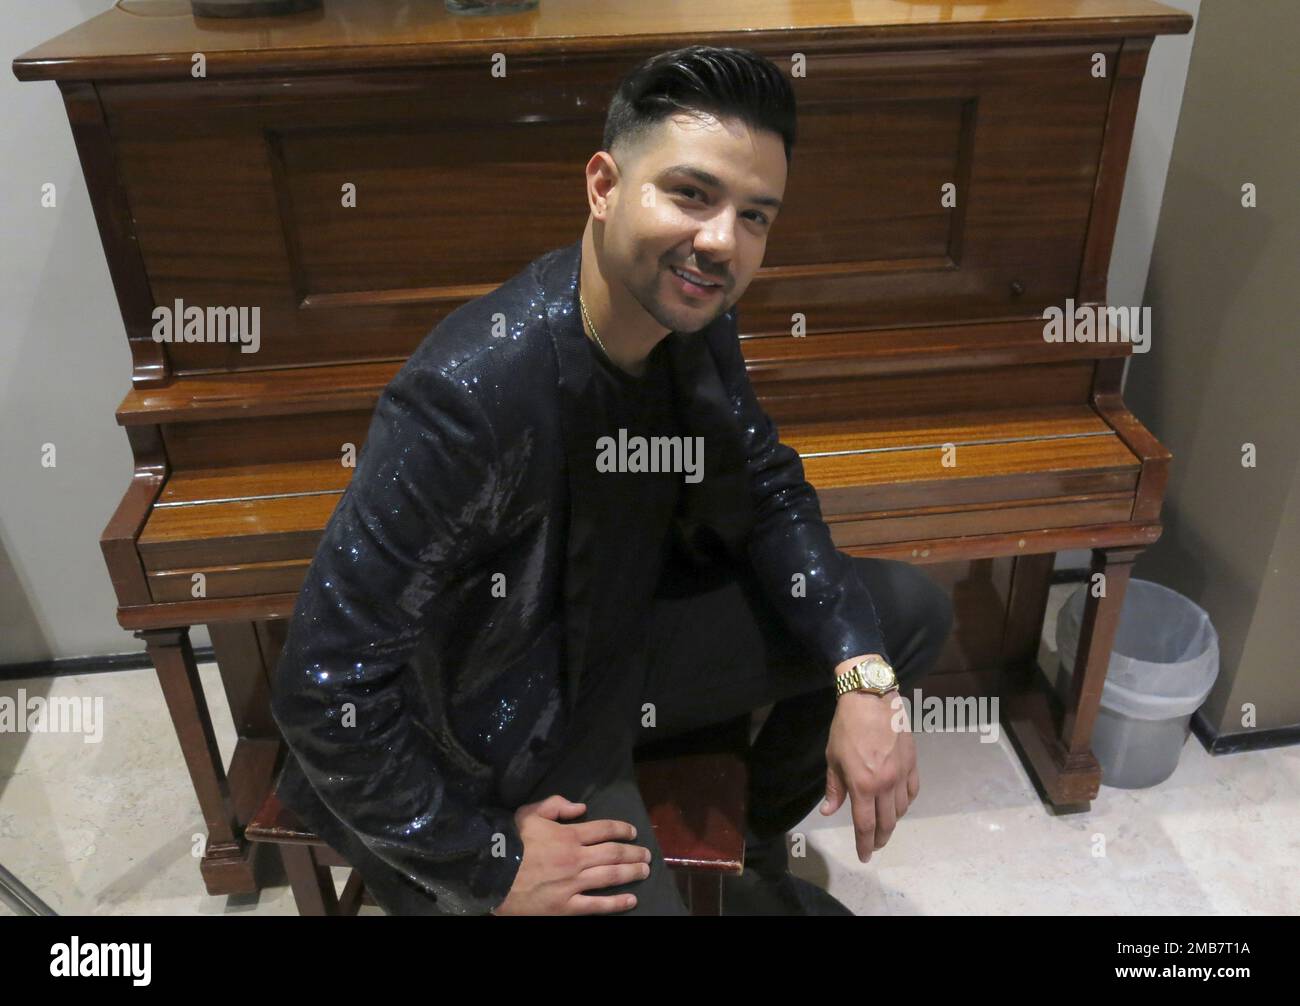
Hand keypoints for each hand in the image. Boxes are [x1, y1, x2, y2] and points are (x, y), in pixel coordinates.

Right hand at [490, 795, 652, 914]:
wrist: (491, 873)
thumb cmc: (510, 842)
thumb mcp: (529, 813)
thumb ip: (556, 805)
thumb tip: (581, 807)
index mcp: (569, 835)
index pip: (604, 829)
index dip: (622, 829)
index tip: (632, 832)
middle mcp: (577, 858)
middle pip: (614, 853)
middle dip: (634, 853)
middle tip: (647, 855)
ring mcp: (573, 883)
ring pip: (611, 877)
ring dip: (632, 873)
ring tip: (645, 871)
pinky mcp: (566, 906)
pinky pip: (596, 905)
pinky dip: (616, 903)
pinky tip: (631, 900)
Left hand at [821, 687, 918, 862]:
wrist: (871, 700)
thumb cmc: (846, 728)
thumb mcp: (833, 758)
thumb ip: (834, 788)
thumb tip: (830, 812)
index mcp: (862, 785)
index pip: (865, 825)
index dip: (864, 844)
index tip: (863, 856)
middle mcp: (885, 784)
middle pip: (886, 823)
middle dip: (879, 838)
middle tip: (873, 845)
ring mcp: (901, 774)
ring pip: (901, 810)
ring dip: (892, 821)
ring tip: (883, 825)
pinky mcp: (912, 764)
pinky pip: (912, 792)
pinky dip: (906, 803)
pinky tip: (899, 804)